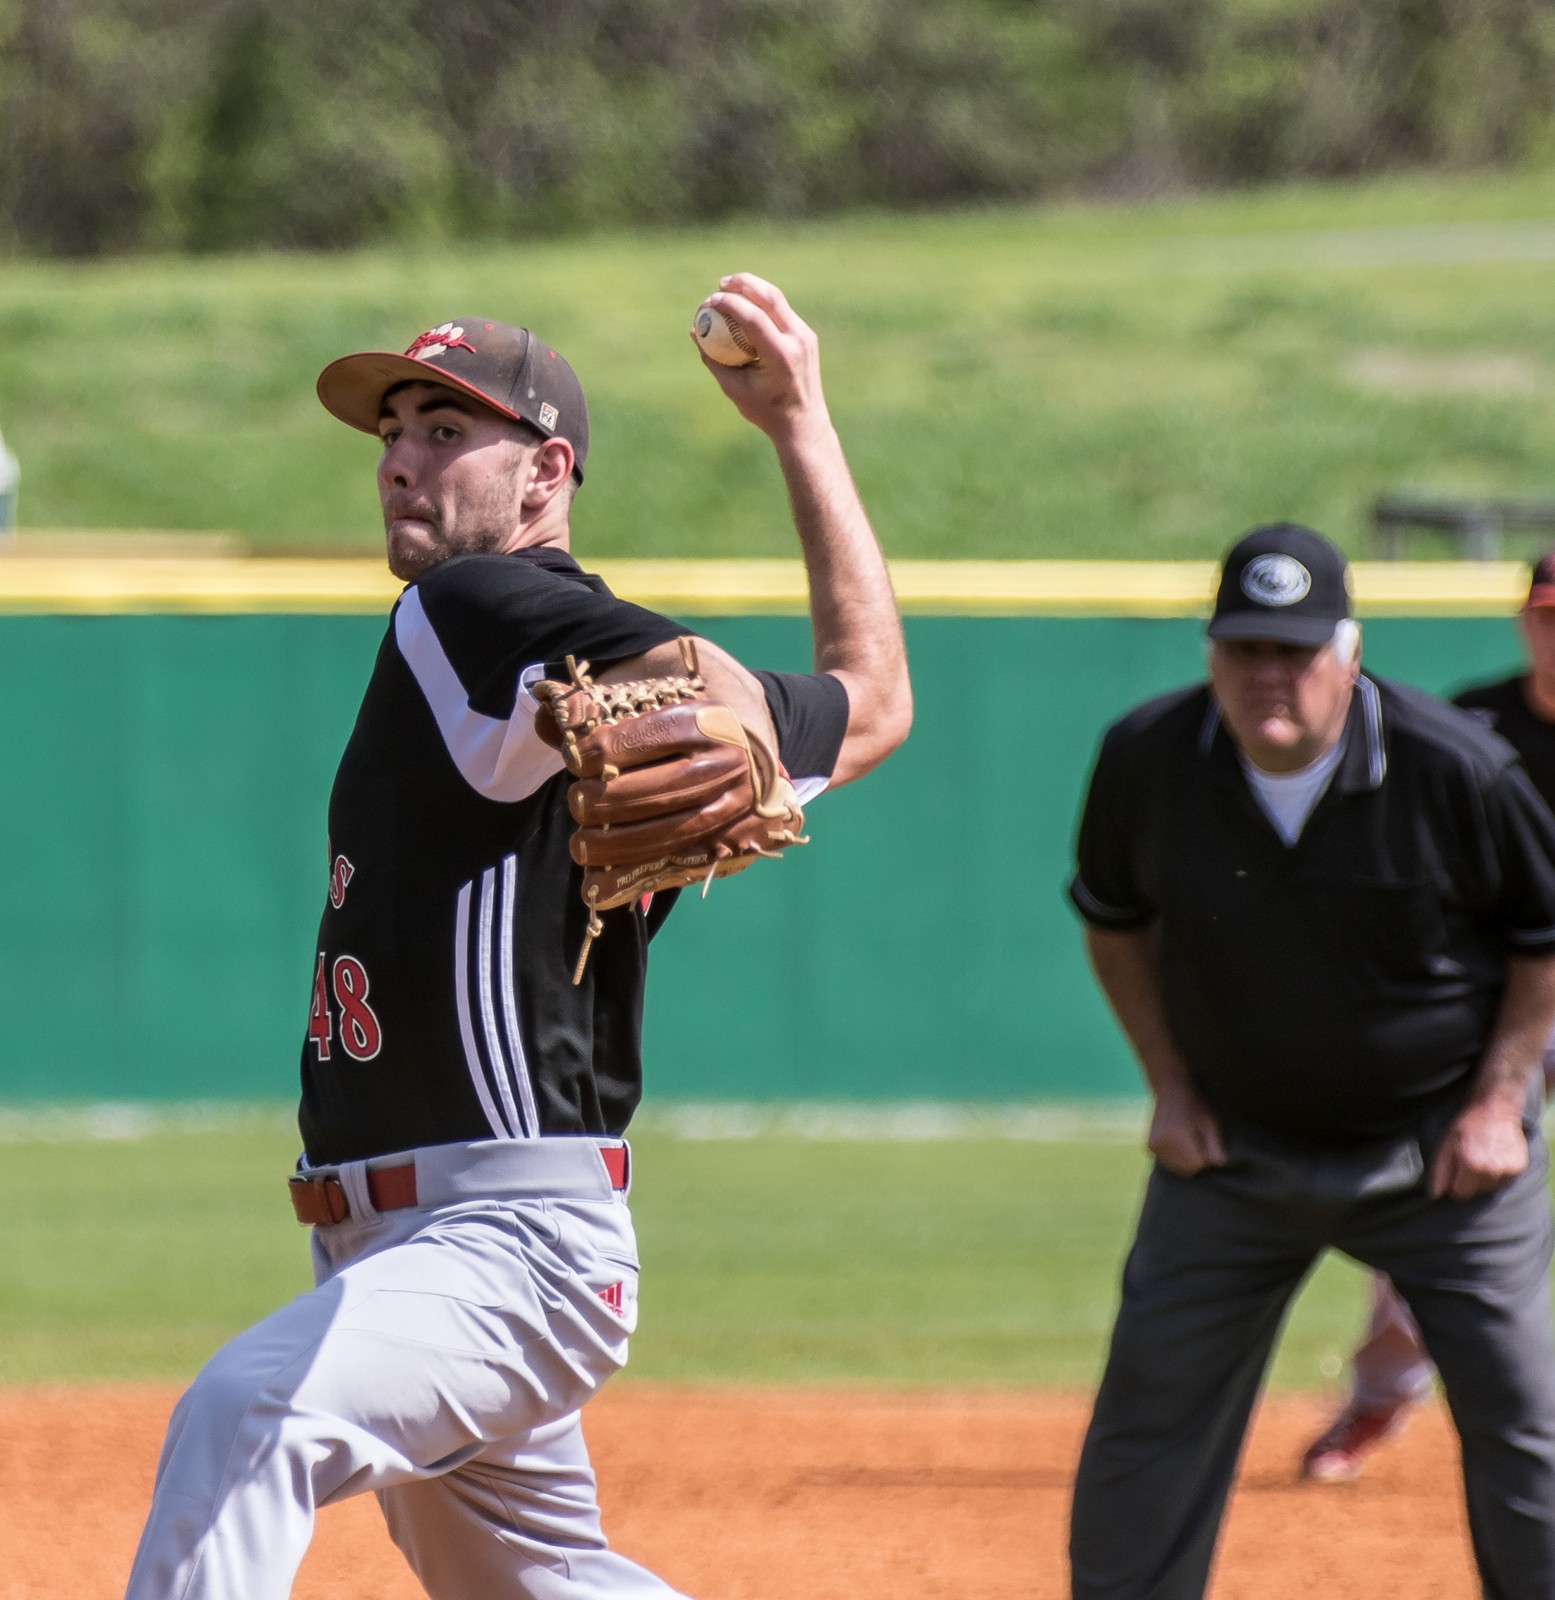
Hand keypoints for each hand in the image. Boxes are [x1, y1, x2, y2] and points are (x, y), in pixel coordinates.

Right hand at [692, 273, 828, 442]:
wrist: (802, 423)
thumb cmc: (765, 411)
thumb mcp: (733, 388)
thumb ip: (713, 359)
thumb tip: (694, 332)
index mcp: (781, 356)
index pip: (754, 317)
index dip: (729, 303)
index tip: (709, 301)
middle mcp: (797, 341)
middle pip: (770, 297)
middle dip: (743, 283)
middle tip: (721, 283)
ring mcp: (806, 336)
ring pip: (777, 299)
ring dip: (753, 289)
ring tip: (730, 288)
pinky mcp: (807, 336)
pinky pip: (782, 311)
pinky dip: (762, 304)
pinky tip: (746, 306)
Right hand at [1148, 1085, 1226, 1177]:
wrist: (1171, 1089)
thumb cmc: (1195, 1104)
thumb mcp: (1211, 1123)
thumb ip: (1215, 1147)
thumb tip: (1216, 1165)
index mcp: (1176, 1138)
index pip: (1198, 1165)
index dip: (1206, 1156)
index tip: (1206, 1140)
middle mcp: (1161, 1144)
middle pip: (1187, 1170)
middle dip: (1196, 1160)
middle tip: (1198, 1140)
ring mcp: (1153, 1146)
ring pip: (1177, 1168)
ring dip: (1186, 1160)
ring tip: (1188, 1139)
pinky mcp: (1149, 1147)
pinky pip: (1168, 1162)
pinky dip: (1176, 1157)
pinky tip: (1178, 1141)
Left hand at [1429, 1097, 1528, 1198]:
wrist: (1494, 1110)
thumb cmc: (1466, 1126)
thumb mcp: (1445, 1144)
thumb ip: (1440, 1171)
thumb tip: (1435, 1195)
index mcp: (1472, 1165)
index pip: (1459, 1193)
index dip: (1454, 1183)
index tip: (1455, 1170)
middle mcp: (1492, 1170)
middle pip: (1475, 1192)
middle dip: (1468, 1181)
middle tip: (1468, 1161)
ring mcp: (1508, 1170)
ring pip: (1490, 1189)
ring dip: (1484, 1179)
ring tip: (1482, 1159)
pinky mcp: (1518, 1168)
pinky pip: (1503, 1183)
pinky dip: (1497, 1175)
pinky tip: (1493, 1159)